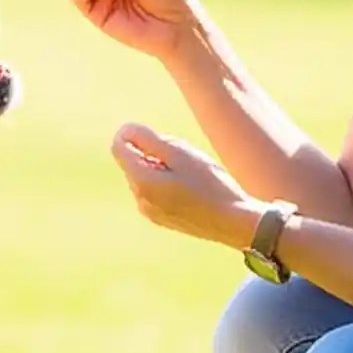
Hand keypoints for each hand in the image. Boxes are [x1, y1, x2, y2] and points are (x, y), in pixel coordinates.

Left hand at [110, 122, 264, 248]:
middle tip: (185, 160)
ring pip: (146, 177)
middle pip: (134, 162)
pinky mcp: (162, 219)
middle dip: (152, 153)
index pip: (119, 147)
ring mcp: (150, 212)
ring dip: (161, 169)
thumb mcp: (180, 153)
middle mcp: (139, 199)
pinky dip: (167, 185)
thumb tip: (124, 131)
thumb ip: (148, 139)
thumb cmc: (210, 183)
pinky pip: (155, 193)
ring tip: (191, 176)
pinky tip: (192, 190)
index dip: (133, 134)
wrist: (233, 221)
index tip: (159, 136)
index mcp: (141, 181)